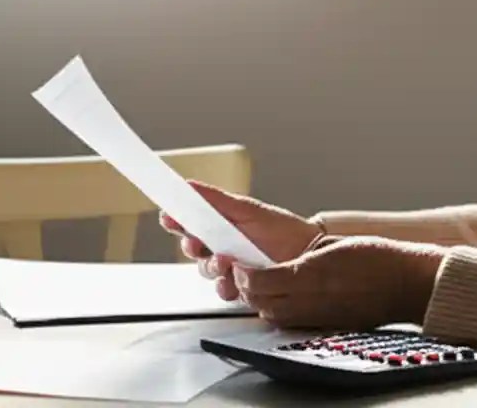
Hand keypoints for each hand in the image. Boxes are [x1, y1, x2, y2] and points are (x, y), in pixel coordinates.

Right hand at [158, 181, 322, 298]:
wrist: (308, 252)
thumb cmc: (281, 229)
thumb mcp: (247, 210)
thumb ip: (215, 200)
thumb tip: (188, 185)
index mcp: (221, 226)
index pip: (190, 223)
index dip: (176, 220)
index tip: (168, 216)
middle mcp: (222, 248)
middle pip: (193, 249)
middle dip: (190, 245)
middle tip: (194, 243)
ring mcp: (231, 270)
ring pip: (206, 271)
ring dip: (211, 266)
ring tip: (224, 260)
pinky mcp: (242, 289)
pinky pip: (224, 290)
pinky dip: (227, 285)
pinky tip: (236, 278)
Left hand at [234, 236, 446, 329]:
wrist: (407, 283)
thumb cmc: (379, 259)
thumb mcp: (335, 246)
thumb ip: (305, 258)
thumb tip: (283, 263)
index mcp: (310, 275)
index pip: (259, 281)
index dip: (244, 274)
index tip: (240, 264)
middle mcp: (311, 300)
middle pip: (262, 302)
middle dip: (248, 289)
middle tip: (245, 275)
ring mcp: (319, 316)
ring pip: (275, 317)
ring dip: (263, 303)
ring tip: (264, 288)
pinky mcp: (328, 325)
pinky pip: (294, 323)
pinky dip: (283, 313)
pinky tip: (288, 301)